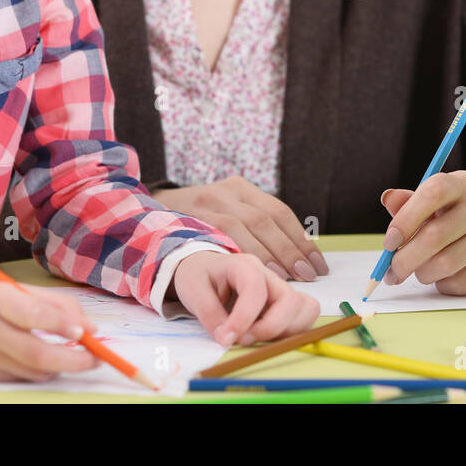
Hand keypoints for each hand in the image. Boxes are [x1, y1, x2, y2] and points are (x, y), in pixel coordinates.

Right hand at [0, 282, 99, 381]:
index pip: (33, 314)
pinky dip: (39, 370)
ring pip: (33, 370)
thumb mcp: (20, 291)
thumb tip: (90, 330)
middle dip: (73, 360)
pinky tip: (38, 358)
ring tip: (70, 354)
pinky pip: (21, 377)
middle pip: (35, 353)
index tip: (86, 333)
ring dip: (59, 365)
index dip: (62, 325)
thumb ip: (58, 305)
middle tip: (97, 359)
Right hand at [154, 177, 328, 280]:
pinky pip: (220, 237)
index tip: (317, 264)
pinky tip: (252, 272)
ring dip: (268, 254)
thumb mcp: (227, 212)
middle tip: (308, 275)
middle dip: (290, 249)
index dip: (301, 238)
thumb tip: (296, 257)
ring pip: (245, 227)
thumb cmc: (197, 220)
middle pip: (266, 219)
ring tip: (287, 279)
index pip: (279, 211)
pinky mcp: (189, 217)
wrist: (148, 209)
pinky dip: (240, 254)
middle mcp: (226, 190)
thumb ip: (254, 226)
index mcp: (241, 187)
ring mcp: (207, 201)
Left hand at [170, 251, 320, 346]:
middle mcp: (268, 275)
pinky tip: (265, 336)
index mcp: (243, 265)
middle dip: (271, 328)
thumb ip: (209, 314)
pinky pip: (303, 316)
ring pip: (304, 309)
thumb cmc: (199, 276)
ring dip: (284, 331)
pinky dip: (291, 331)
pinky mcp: (285, 302)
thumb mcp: (193, 290)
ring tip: (255, 338)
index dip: (245, 318)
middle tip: (243, 341)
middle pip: (290, 299)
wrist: (204, 270)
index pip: (256, 289)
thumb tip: (226, 339)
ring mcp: (280, 288)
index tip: (228, 340)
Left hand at [379, 170, 465, 294]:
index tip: (389, 242)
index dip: (406, 219)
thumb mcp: (434, 204)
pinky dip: (442, 285)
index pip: (433, 193)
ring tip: (421, 271)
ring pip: (444, 264)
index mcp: (462, 183)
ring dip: (422, 274)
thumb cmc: (455, 217)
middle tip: (392, 272)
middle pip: (434, 236)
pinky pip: (459, 283)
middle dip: (404, 260)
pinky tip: (443, 277)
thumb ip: (408, 202)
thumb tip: (388, 198)